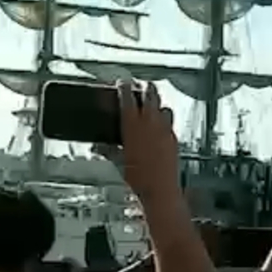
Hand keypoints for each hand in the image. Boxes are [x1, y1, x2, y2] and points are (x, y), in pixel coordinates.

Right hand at [116, 81, 179, 203]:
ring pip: (163, 106)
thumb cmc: (137, 177)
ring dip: (157, 103)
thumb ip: (108, 150)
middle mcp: (150, 122)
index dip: (124, 87)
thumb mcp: (118, 161)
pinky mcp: (174, 138)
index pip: (127, 96)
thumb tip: (97, 147)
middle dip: (145, 88)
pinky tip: (161, 125)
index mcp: (133, 124)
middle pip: (150, 95)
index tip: (122, 82)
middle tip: (141, 86)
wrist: (159, 189)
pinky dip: (165, 120)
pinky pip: (170, 122)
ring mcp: (165, 129)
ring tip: (153, 104)